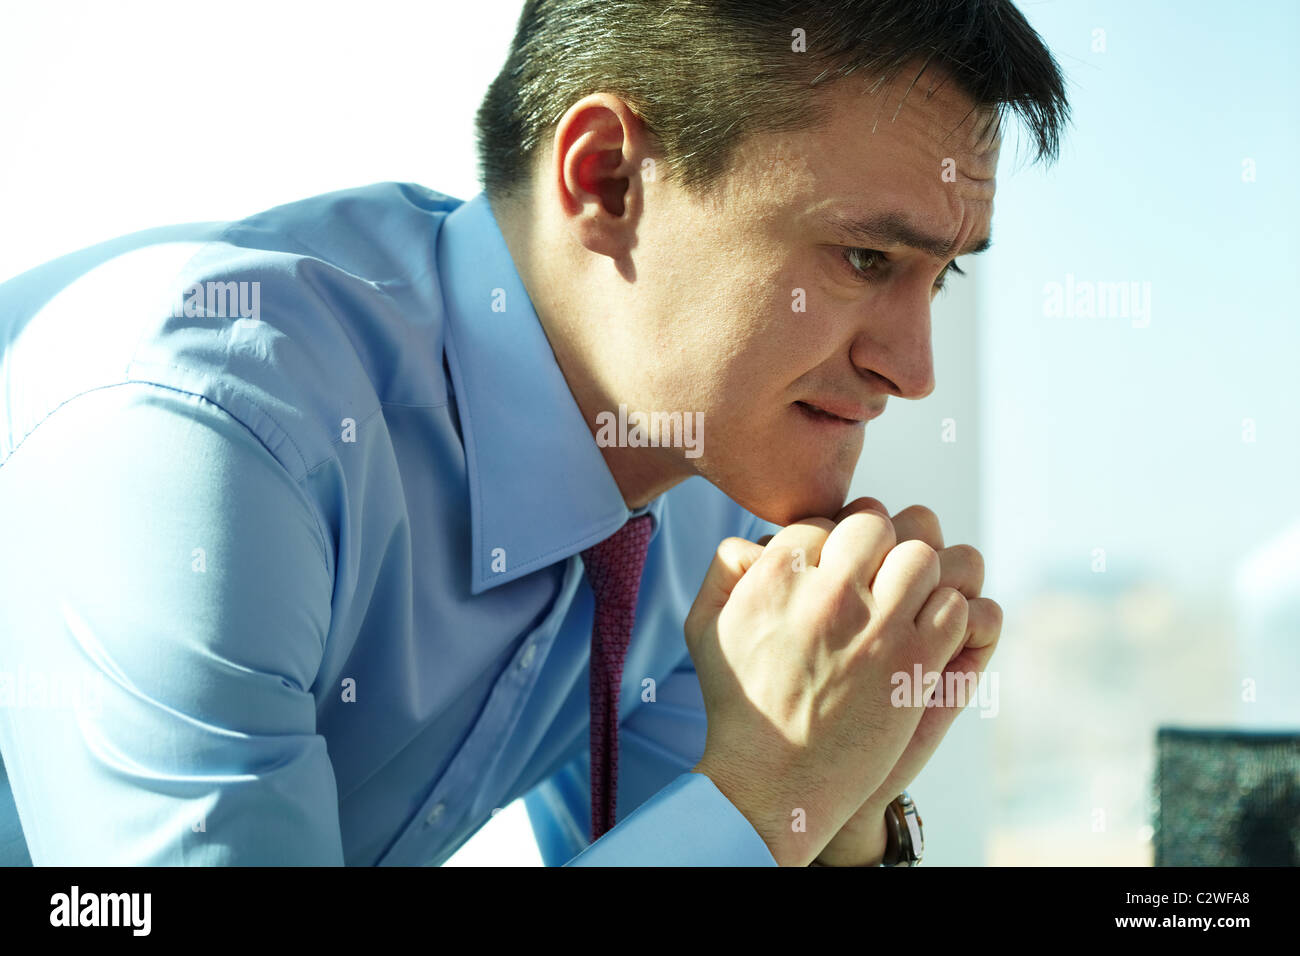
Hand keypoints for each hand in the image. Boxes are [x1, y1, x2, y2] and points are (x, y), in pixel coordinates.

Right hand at [686, 504, 970, 865]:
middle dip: (880, 545)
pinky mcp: (913, 664)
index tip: (835, 573)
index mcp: (777, 575)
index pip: (826, 518)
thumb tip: (762, 538)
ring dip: (920, 576)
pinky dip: (950, 614)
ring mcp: (875, 626)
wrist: (770, 783)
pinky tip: (926, 635)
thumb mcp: (704, 625)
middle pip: (877, 524)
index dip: (835, 541)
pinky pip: (955, 606)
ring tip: (906, 603)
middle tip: (874, 580)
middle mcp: (826, 592)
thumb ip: (726, 567)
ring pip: (924, 556)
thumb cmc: (736, 705)